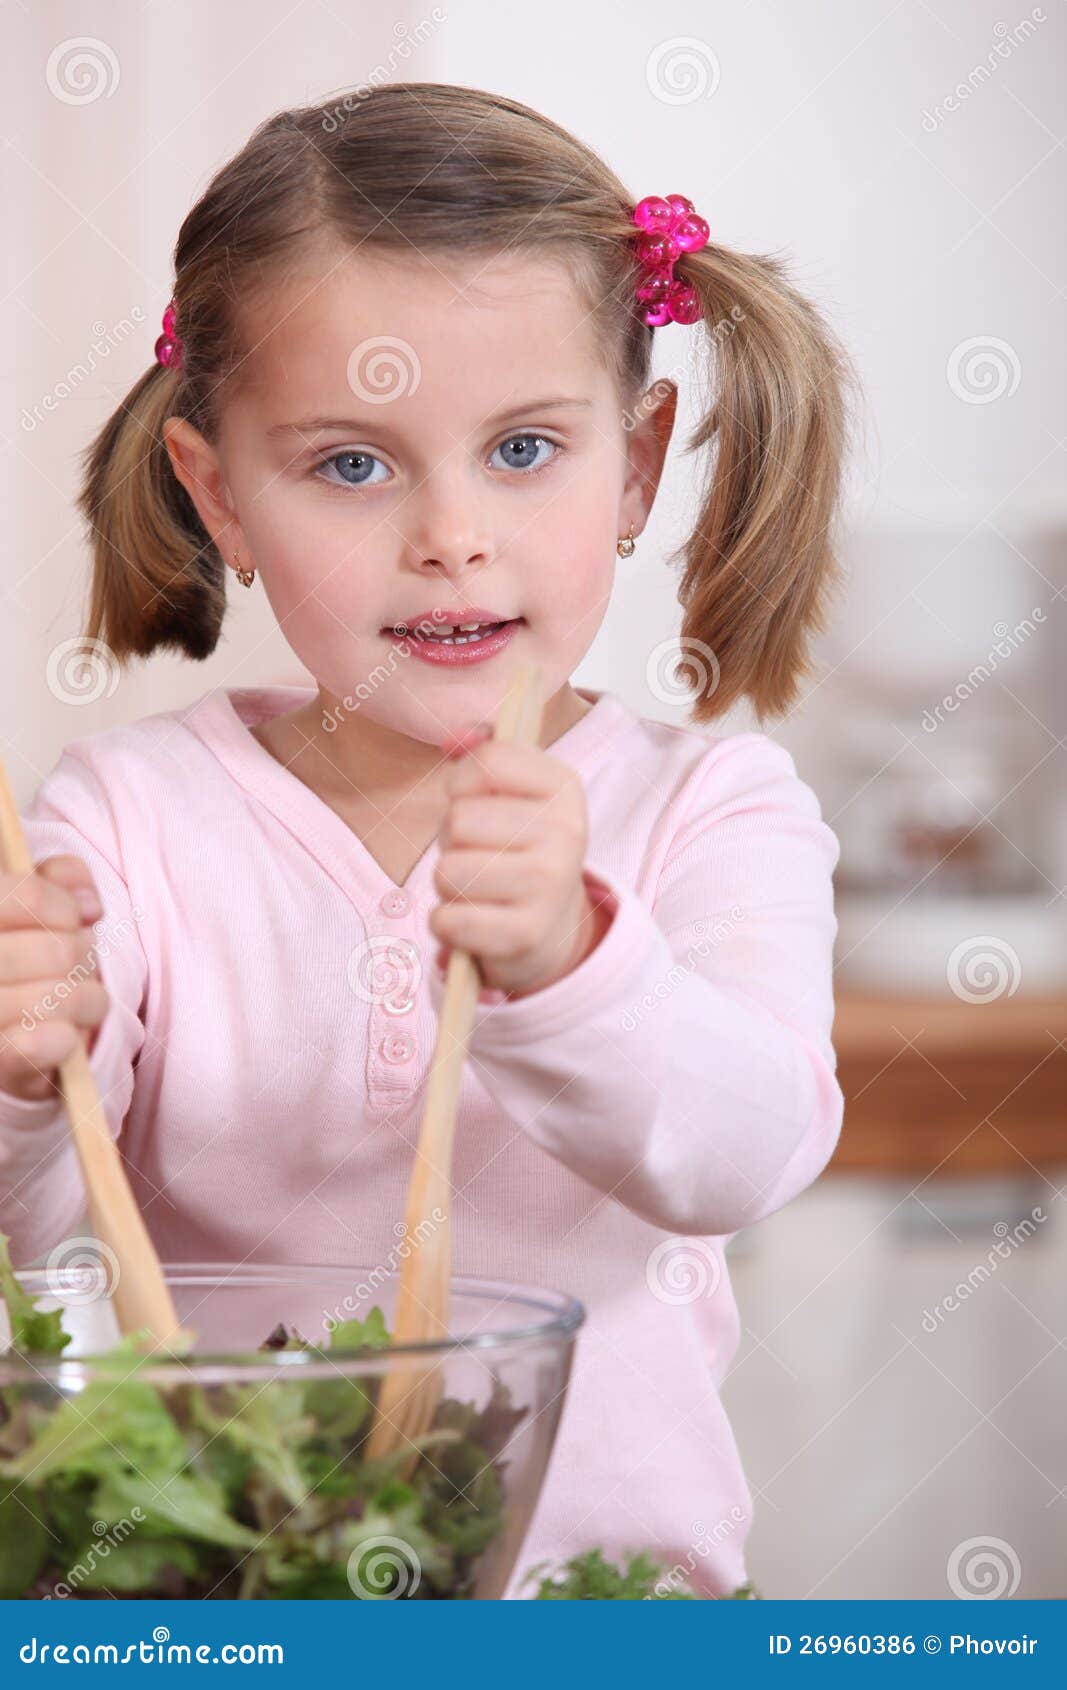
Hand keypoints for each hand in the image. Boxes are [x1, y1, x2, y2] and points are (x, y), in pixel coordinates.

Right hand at [0, 855, 107, 1101]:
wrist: (10, 1035)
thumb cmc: (24, 953)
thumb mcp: (36, 901)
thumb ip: (60, 879)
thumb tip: (88, 905)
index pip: (22, 895)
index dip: (62, 907)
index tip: (73, 919)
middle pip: (58, 951)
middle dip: (85, 957)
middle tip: (79, 965)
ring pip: (60, 997)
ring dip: (90, 1000)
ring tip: (81, 1002)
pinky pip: (36, 1045)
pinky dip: (64, 1039)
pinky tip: (65, 1036)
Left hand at [429, 729, 610, 997]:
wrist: (552, 926)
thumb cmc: (517, 847)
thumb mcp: (512, 791)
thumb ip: (480, 751)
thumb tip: (453, 737)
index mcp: (564, 787)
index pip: (486, 762)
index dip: (461, 781)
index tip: (476, 800)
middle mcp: (566, 833)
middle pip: (459, 820)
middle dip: (452, 839)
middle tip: (479, 853)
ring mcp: (549, 886)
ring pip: (447, 871)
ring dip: (449, 883)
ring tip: (477, 886)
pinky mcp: (525, 935)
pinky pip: (447, 919)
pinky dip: (447, 923)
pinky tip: (475, 920)